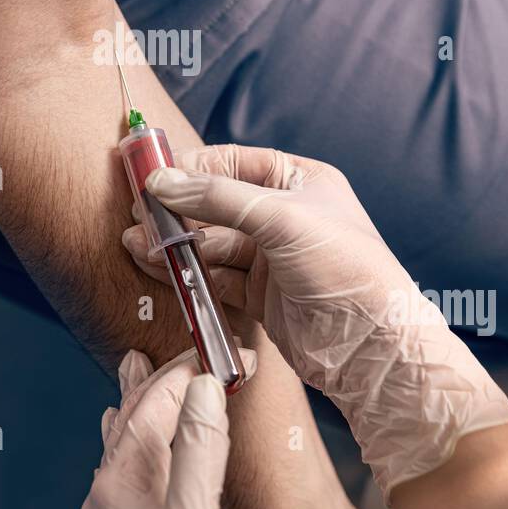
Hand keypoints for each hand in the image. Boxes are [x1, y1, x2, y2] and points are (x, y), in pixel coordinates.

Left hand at [81, 346, 255, 508]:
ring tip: (135, 372)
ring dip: (140, 404)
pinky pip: (127, 471)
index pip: (155, 401)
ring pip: (124, 441)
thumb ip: (197, 455)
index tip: (230, 352)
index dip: (192, 371)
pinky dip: (139, 441)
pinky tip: (136, 446)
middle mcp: (108, 493)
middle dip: (159, 378)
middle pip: (132, 415)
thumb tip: (202, 388)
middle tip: (179, 346)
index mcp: (124, 482)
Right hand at [123, 145, 507, 500]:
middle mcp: (283, 216)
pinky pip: (213, 276)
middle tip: (137, 211)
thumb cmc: (345, 268)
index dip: (191, 166)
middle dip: (176, 207)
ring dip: (174, 243)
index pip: (233, 163)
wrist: (371, 346)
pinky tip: (156, 266)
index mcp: (300, 182)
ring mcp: (270, 258)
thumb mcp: (281, 219)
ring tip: (136, 242)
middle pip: (215, 203)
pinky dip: (184, 273)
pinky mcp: (258, 295)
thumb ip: (218, 198)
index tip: (150, 171)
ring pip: (210, 243)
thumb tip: (162, 180)